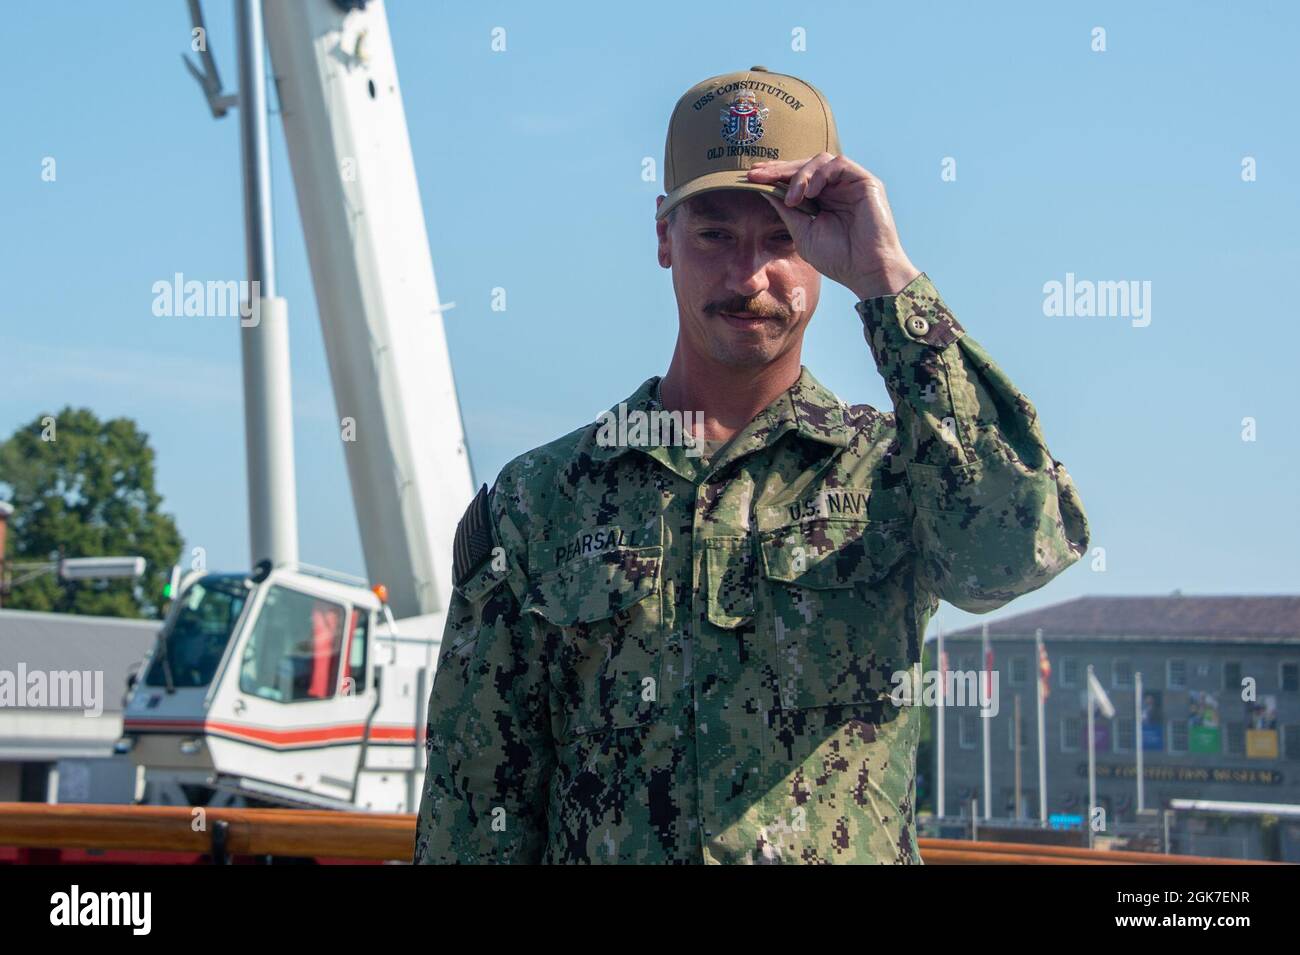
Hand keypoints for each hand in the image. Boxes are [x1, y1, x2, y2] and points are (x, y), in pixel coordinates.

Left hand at [747, 154, 919, 299]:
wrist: (866, 271)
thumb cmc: (838, 258)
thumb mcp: (803, 233)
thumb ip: (787, 211)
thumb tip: (764, 191)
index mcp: (822, 200)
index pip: (795, 178)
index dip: (774, 174)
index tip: (751, 177)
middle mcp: (836, 188)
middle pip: (805, 165)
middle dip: (779, 169)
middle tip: (757, 175)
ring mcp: (851, 183)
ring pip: (820, 160)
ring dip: (800, 175)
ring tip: (792, 199)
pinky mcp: (865, 181)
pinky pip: (839, 164)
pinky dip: (821, 175)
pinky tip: (811, 194)